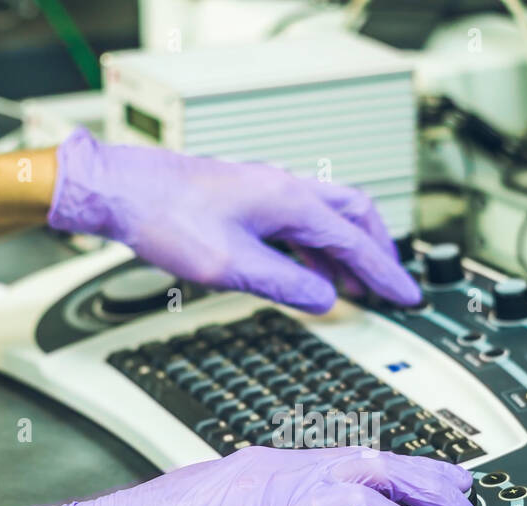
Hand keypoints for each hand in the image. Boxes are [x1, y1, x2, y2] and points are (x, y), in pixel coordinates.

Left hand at [46, 127, 420, 313]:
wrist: (120, 190)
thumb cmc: (165, 217)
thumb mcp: (231, 267)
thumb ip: (285, 285)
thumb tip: (324, 298)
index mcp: (288, 201)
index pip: (355, 242)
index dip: (385, 273)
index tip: (407, 296)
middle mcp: (283, 187)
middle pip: (355, 214)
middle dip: (379, 251)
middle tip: (391, 283)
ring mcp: (265, 189)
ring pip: (328, 214)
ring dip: (347, 250)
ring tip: (354, 285)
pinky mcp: (246, 197)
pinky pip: (299, 220)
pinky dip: (316, 246)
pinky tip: (308, 269)